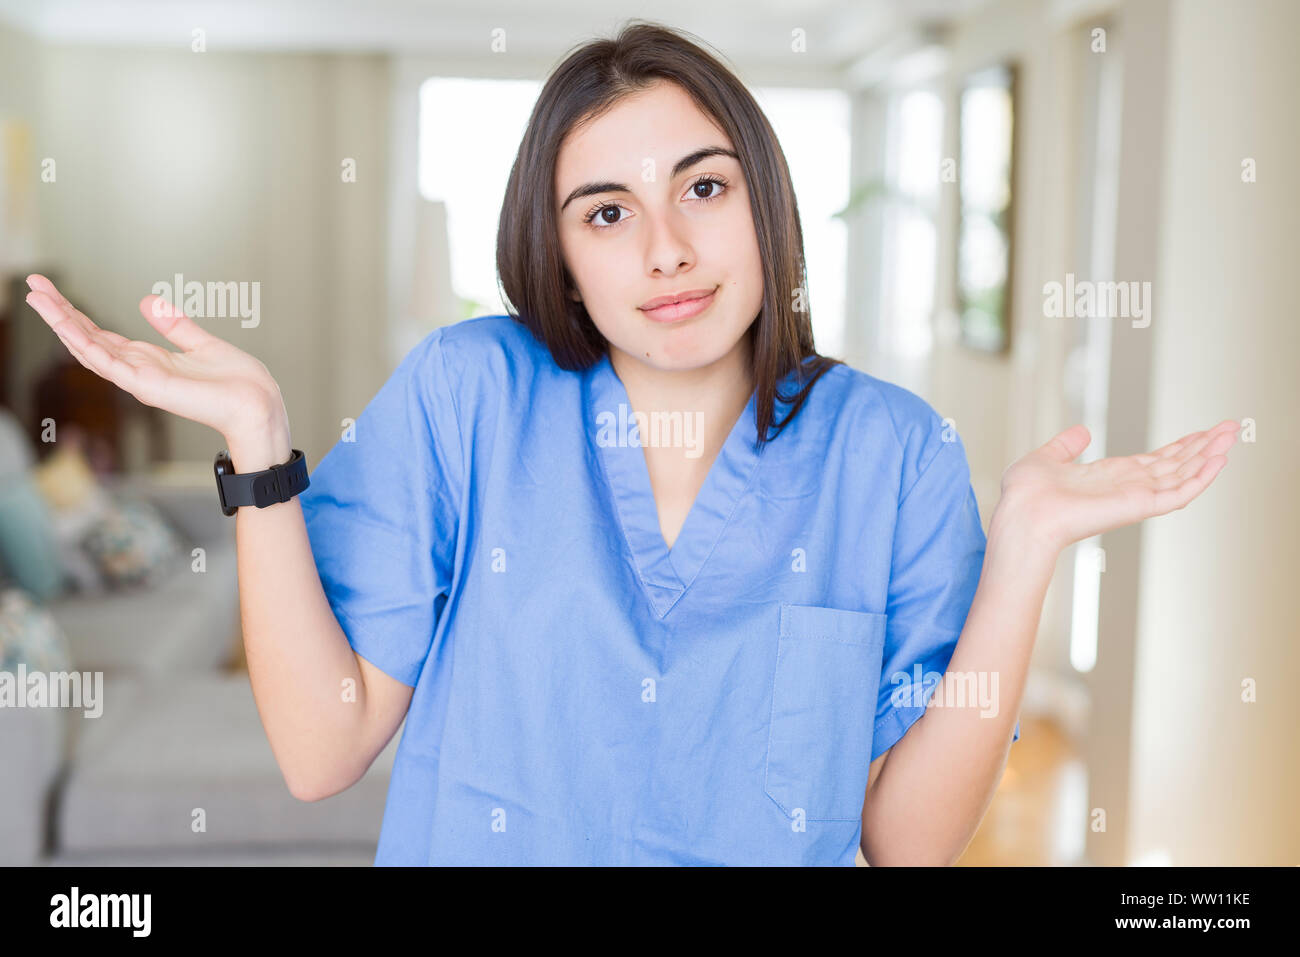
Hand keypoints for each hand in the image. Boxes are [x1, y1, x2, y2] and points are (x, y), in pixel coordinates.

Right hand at [24, 274, 285, 440]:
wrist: (257, 404)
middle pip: (88, 338)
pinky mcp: (147, 385)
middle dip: (59, 313)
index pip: (102, 335)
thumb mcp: (201, 344)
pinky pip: (108, 363)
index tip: (53, 292)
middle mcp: (138, 371)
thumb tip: (147, 303)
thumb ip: (174, 325)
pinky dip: (85, 344)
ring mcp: (139, 379)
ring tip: (37, 298)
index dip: (77, 315)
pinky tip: (66, 326)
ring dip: (62, 323)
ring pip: (90, 348)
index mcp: (150, 360)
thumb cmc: (238, 383)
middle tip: (33, 286)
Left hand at [993, 419, 1239, 552]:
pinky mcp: (1138, 506)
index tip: (1201, 433)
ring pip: (1183, 475)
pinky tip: (1219, 460)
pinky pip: (1178, 493)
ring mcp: (1134, 498)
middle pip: (1175, 465)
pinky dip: (1200, 478)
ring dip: (1209, 456)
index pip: (1153, 461)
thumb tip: (1082, 431)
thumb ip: (1066, 445)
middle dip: (1203, 446)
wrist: (1022, 515)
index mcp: (1108, 477)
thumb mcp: (1047, 457)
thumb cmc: (1025, 495)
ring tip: (1233, 436)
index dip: (1179, 447)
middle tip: (1231, 428)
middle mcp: (1126, 488)